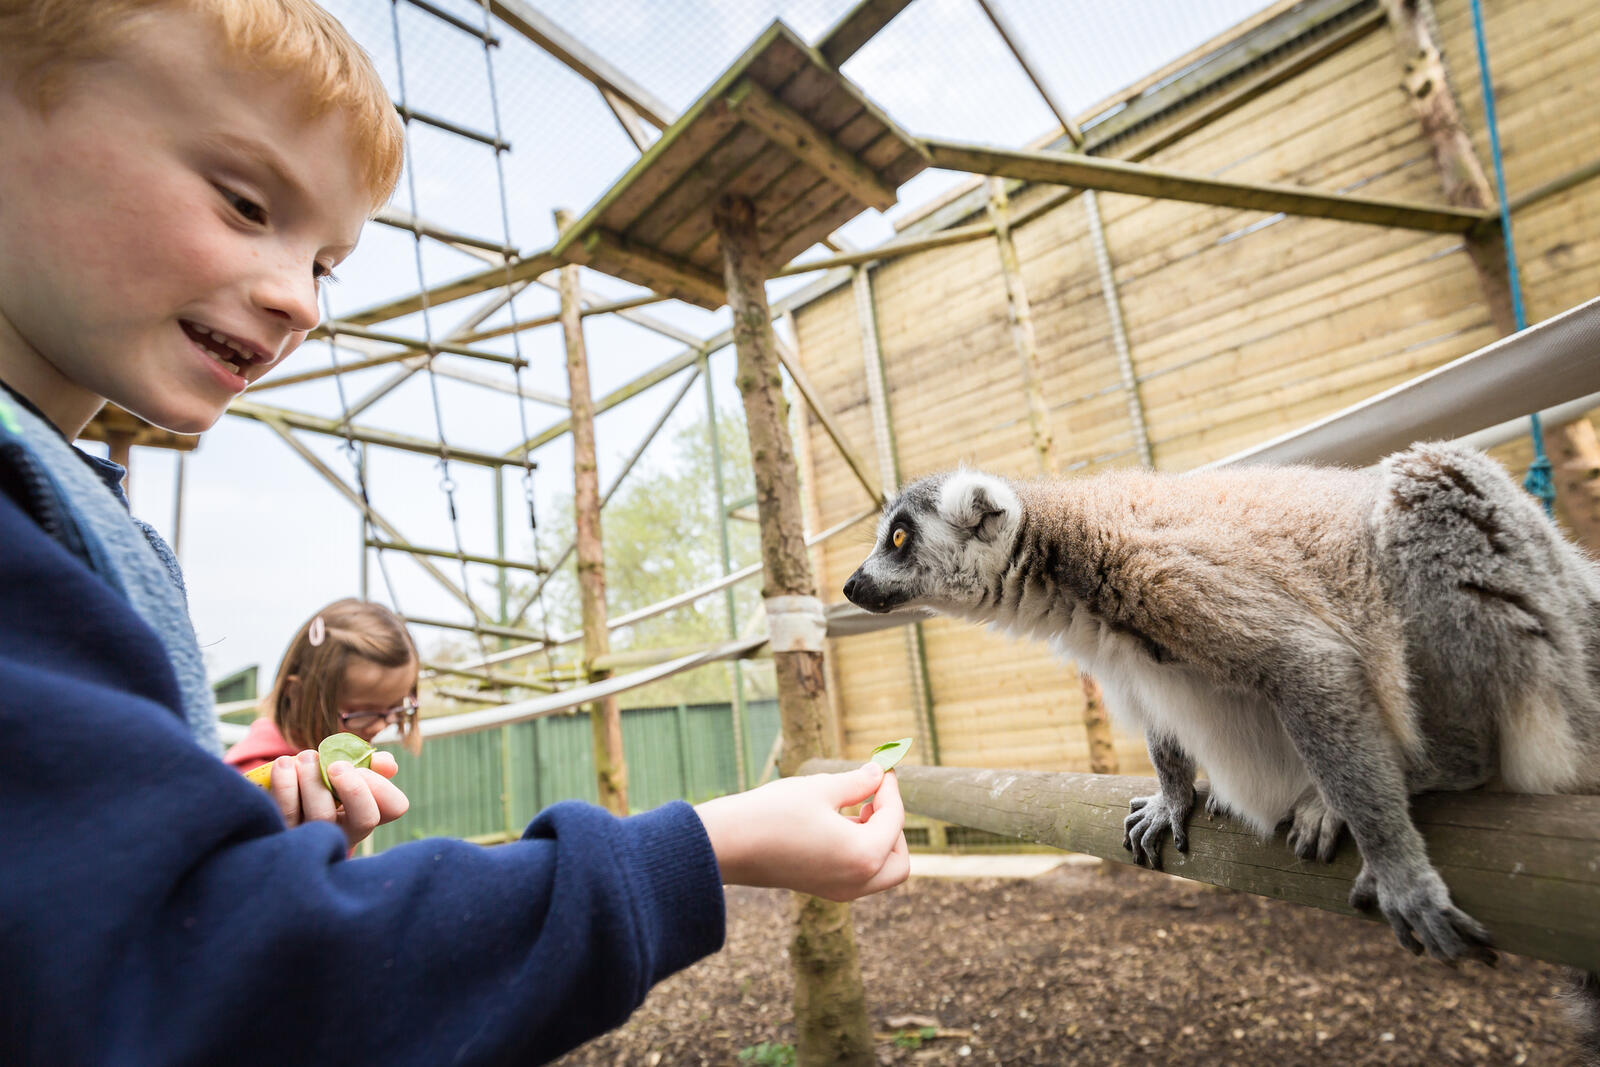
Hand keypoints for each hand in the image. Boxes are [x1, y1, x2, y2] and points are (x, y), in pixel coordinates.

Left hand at [263, 750, 409, 849]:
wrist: (279, 799)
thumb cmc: (320, 781)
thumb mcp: (344, 771)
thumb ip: (369, 764)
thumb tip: (386, 763)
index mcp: (366, 814)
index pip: (395, 807)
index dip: (382, 785)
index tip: (361, 766)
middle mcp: (346, 833)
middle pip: (364, 819)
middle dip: (353, 788)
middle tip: (336, 765)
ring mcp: (315, 839)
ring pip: (322, 816)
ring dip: (314, 779)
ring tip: (305, 757)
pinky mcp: (285, 837)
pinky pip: (287, 812)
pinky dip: (285, 783)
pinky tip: (283, 765)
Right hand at [694, 762, 908, 901]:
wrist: (726, 845)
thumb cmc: (772, 814)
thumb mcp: (820, 789)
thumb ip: (858, 782)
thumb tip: (879, 772)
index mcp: (863, 856)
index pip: (893, 820)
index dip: (890, 789)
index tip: (882, 768)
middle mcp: (856, 881)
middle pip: (898, 860)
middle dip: (894, 827)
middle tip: (874, 797)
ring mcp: (838, 890)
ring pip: (879, 870)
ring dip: (877, 838)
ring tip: (854, 806)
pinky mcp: (821, 888)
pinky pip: (857, 874)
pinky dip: (859, 850)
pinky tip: (837, 822)